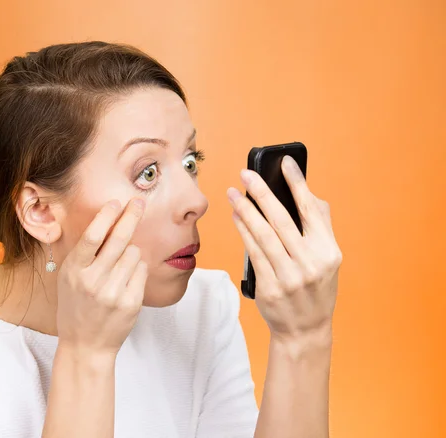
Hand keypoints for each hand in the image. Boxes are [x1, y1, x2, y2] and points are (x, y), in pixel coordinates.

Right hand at [56, 198, 147, 357]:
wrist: (85, 345)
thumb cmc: (75, 306)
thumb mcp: (69, 278)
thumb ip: (83, 253)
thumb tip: (105, 220)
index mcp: (74, 271)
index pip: (92, 236)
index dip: (106, 216)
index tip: (116, 202)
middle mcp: (93, 281)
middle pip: (118, 239)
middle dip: (130, 216)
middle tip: (138, 202)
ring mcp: (114, 293)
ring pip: (134, 253)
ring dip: (131, 252)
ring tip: (120, 266)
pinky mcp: (131, 302)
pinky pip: (141, 270)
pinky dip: (137, 268)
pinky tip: (126, 279)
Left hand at [228, 155, 341, 345]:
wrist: (305, 330)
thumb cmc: (315, 288)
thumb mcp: (328, 259)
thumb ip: (320, 227)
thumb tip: (306, 193)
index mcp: (328, 251)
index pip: (310, 210)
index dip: (297, 184)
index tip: (284, 162)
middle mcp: (310, 263)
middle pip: (281, 220)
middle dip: (261, 193)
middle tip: (246, 174)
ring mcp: (289, 277)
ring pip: (263, 235)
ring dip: (246, 211)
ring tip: (233, 194)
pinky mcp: (270, 288)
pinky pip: (253, 253)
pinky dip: (243, 232)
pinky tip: (236, 218)